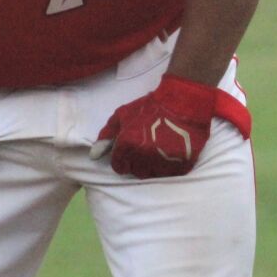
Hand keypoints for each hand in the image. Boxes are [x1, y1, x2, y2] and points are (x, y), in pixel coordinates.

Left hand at [92, 76, 250, 178]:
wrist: (183, 101)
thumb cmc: (149, 107)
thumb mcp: (122, 115)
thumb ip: (106, 135)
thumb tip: (94, 156)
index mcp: (128, 145)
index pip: (119, 166)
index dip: (122, 160)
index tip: (128, 153)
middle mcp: (144, 157)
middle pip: (136, 172)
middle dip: (137, 163)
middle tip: (143, 151)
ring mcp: (164, 162)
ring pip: (153, 174)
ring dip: (152, 166)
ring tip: (156, 153)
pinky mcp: (181, 164)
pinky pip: (171, 174)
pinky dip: (169, 167)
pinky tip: (169, 155)